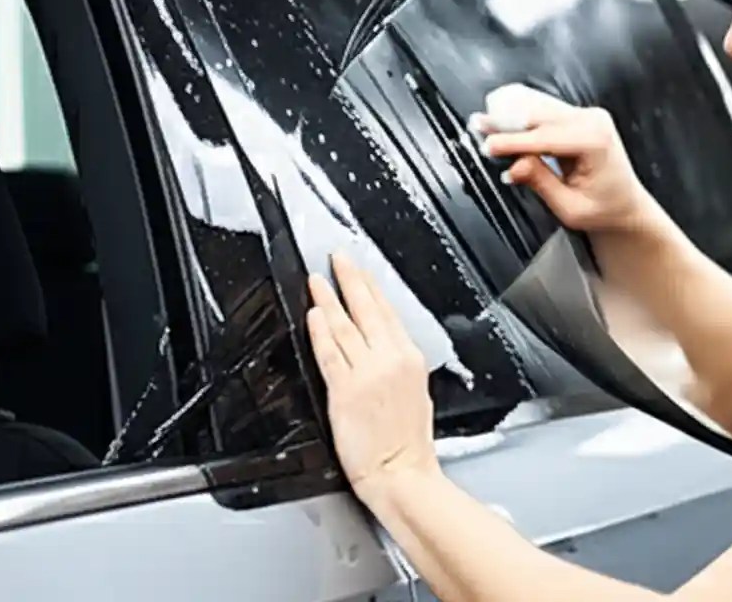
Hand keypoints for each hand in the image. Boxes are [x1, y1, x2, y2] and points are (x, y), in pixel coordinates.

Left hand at [307, 253, 440, 503]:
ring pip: (344, 326)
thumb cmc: (409, 445)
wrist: (402, 474)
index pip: (387, 313)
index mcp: (410, 359)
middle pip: (366, 310)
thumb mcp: (418, 395)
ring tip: (317, 281)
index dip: (370, 287)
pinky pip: (329, 353)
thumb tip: (386, 349)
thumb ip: (400, 367)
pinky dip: (320, 331)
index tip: (359, 270)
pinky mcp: (345, 390)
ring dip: (328, 299)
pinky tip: (313, 315)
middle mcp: (390, 360)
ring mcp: (366, 373)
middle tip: (337, 257)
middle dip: (350, 279)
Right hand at [473, 83, 654, 232]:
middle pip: (540, 116)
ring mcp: (587, 116)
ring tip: (483, 120)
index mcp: (596, 142)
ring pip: (539, 109)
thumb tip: (514, 166)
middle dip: (506, 122)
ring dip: (510, 116)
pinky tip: (500, 119)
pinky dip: (521, 117)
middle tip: (477, 125)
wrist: (625, 205)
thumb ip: (542, 183)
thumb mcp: (570, 207)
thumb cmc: (604, 209)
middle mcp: (594, 122)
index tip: (489, 145)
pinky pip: (545, 111)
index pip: (545, 138)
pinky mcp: (578, 117)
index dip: (513, 141)